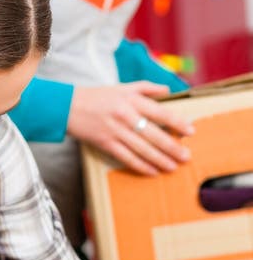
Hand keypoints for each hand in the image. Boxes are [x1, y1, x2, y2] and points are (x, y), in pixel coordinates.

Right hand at [67, 81, 194, 174]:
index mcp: (131, 100)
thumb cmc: (97, 97)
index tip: (191, 131)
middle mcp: (125, 115)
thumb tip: (168, 90)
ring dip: (159, 160)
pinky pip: (126, 157)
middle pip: (154, 134)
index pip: (160, 112)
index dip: (177, 123)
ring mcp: (115, 131)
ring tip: (173, 167)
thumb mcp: (122, 87)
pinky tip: (152, 171)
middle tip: (186, 157)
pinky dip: (140, 166)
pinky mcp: (105, 143)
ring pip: (142, 149)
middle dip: (172, 147)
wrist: (68, 107)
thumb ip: (146, 88)